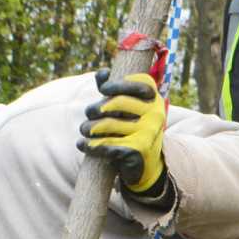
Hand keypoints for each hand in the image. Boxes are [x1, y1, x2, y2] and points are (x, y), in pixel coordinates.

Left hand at [77, 69, 165, 192]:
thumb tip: (102, 73)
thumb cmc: (131, 130)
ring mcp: (148, 132)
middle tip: (88, 113)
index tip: (103, 89)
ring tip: (84, 130)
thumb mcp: (126, 109)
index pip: (136, 83)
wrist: (146, 166)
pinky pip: (107, 145)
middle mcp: (155, 113)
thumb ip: (114, 90)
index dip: (117, 83)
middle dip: (96, 108)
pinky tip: (83, 145)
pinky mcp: (138, 150)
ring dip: (89, 127)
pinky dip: (91, 146)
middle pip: (117, 102)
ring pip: (108, 124)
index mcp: (154, 99)